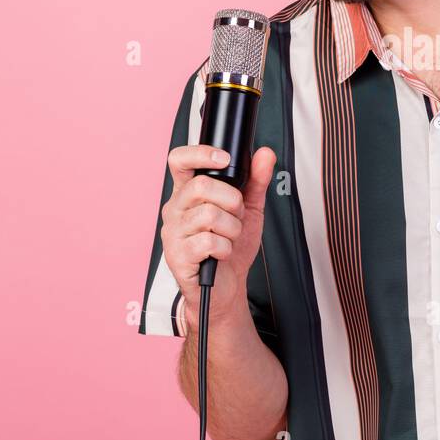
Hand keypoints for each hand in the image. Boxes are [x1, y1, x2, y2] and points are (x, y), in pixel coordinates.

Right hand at [160, 144, 277, 322]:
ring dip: (231, 228)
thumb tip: (266, 155)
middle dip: (232, 201)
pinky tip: (222, 252)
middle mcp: (176, 209)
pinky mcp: (177, 256)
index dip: (200, 154)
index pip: (179, 160)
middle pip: (201, 186)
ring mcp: (173, 232)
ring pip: (209, 215)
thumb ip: (257, 181)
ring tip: (229, 236)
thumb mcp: (249, 209)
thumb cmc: (232, 246)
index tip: (225, 159)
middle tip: (235, 215)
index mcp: (188, 193)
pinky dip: (225, 247)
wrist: (228, 286)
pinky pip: (208, 242)